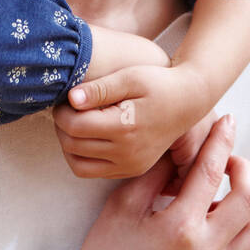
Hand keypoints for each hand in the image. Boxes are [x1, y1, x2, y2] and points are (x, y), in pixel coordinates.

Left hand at [55, 62, 208, 178]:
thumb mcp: (130, 77)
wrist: (188, 101)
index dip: (61, 112)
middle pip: (73, 146)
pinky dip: (83, 156)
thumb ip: (99, 88)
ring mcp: (131, 165)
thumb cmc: (158, 83)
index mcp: (125, 128)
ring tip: (75, 123)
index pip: (74, 127)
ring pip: (79, 166)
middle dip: (61, 127)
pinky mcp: (132, 170)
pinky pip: (94, 172)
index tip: (65, 99)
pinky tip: (88, 135)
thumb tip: (71, 98)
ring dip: (68, 145)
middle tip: (66, 109)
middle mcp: (127, 153)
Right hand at [76, 113, 249, 249]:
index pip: (211, 171)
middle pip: (248, 198)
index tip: (227, 122)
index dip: (221, 140)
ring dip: (245, 209)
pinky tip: (235, 236)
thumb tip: (180, 148)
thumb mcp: (122, 206)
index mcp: (178, 225)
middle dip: (242, 169)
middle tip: (227, 161)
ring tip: (221, 202)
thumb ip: (156, 174)